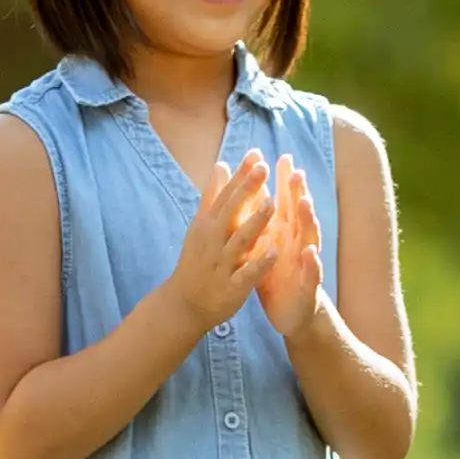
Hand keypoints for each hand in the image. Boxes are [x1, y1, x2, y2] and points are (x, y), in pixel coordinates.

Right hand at [156, 150, 285, 334]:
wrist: (184, 304)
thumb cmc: (198, 260)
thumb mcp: (201, 227)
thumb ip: (214, 197)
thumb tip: (221, 165)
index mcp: (207, 225)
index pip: (225, 195)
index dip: (241, 175)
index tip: (256, 153)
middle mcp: (213, 242)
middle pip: (230, 212)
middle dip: (247, 191)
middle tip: (264, 168)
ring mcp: (222, 265)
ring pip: (240, 241)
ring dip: (255, 222)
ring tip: (273, 204)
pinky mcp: (232, 288)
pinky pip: (247, 274)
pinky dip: (259, 263)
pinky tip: (275, 251)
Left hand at [252, 148, 324, 333]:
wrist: (292, 313)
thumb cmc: (277, 276)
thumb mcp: (266, 246)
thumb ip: (262, 221)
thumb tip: (254, 191)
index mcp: (287, 234)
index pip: (288, 203)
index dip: (286, 182)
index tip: (283, 157)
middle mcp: (299, 244)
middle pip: (300, 215)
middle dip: (299, 193)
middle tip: (296, 171)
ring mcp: (306, 264)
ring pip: (309, 238)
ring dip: (308, 220)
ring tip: (305, 202)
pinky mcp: (308, 287)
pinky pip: (311, 274)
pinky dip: (312, 263)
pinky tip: (310, 253)